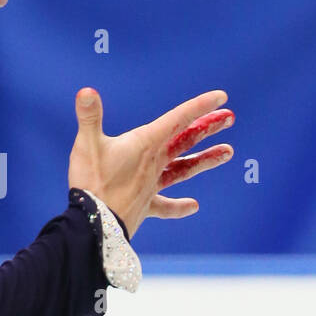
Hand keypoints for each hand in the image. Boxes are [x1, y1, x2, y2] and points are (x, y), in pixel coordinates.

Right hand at [67, 87, 234, 240]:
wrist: (95, 224)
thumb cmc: (92, 182)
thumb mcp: (87, 145)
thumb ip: (89, 116)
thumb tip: (86, 91)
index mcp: (145, 144)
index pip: (178, 119)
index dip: (199, 106)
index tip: (221, 97)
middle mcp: (154, 163)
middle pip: (186, 141)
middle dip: (207, 127)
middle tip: (229, 117)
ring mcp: (152, 185)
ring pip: (184, 170)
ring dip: (205, 159)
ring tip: (229, 152)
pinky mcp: (145, 205)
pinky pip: (166, 206)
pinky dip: (179, 206)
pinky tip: (194, 206)